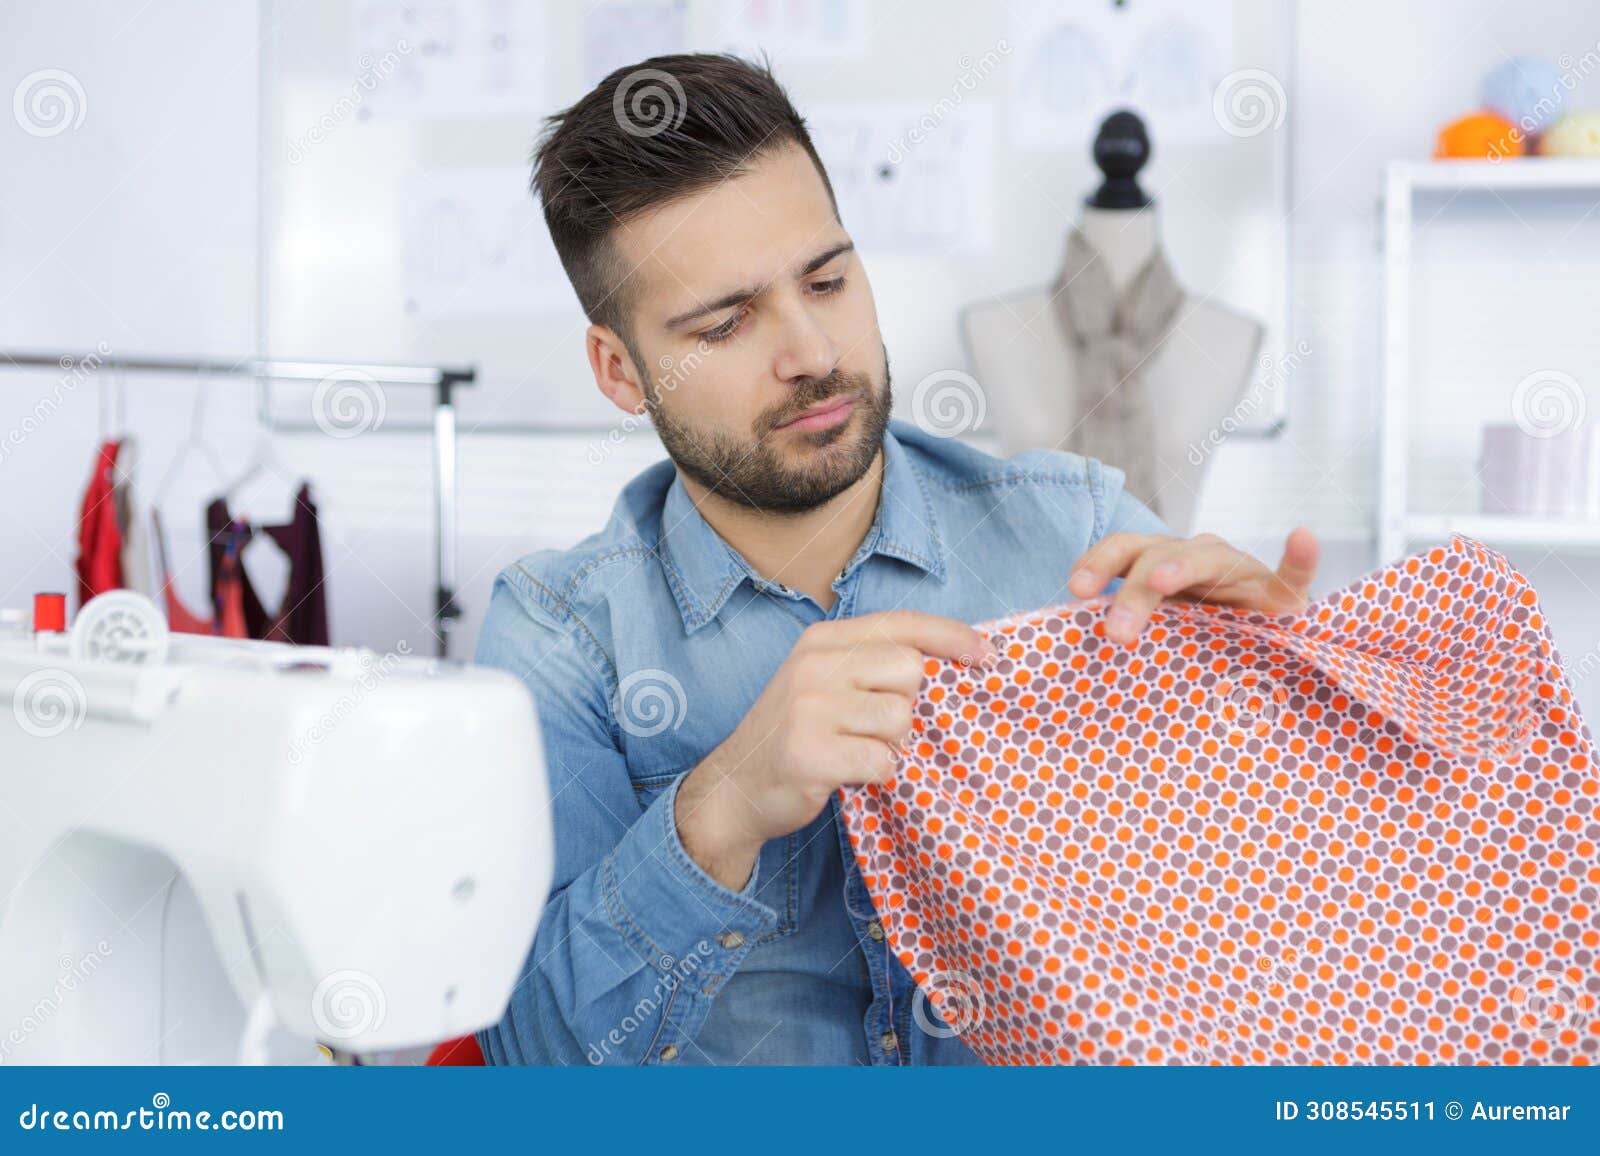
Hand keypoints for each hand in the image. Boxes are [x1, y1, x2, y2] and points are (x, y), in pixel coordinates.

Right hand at [675, 609, 995, 889]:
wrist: (736, 787)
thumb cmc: (797, 734)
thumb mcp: (825, 682)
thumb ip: (872, 666)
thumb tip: (950, 664)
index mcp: (822, 640)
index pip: (901, 623)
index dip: (951, 636)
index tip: (988, 655)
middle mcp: (814, 665)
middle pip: (911, 671)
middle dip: (908, 706)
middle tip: (874, 728)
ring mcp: (808, 708)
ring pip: (900, 719)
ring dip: (891, 745)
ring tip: (857, 751)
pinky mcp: (809, 753)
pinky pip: (883, 761)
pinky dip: (878, 775)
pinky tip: (849, 773)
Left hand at [1067, 527, 1319, 644]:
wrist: (1264, 650)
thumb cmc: (1195, 640)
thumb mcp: (1154, 634)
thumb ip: (1123, 629)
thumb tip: (1064, 646)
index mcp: (1162, 564)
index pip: (1124, 550)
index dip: (1098, 562)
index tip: (1076, 590)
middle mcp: (1198, 558)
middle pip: (1157, 557)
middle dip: (1133, 591)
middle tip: (1115, 632)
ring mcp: (1244, 573)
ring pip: (1210, 558)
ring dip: (1182, 566)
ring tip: (1160, 580)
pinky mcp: (1287, 596)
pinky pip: (1296, 574)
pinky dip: (1300, 557)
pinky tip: (1302, 537)